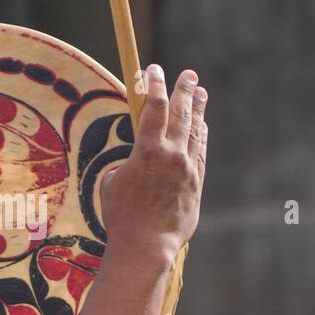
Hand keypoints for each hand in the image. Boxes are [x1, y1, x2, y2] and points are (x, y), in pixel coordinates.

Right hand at [99, 64, 208, 267]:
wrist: (147, 245)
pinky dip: (200, 135)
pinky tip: (202, 126)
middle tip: (188, 74)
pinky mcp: (196, 183)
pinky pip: (200, 151)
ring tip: (200, 91)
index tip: (154, 69)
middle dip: (183, 90)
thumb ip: (128, 164)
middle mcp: (171, 154)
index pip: (153, 106)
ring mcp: (187, 168)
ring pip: (195, 130)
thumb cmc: (121, 217)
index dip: (154, 84)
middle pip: (180, 113)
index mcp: (146, 151)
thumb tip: (138, 161)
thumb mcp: (113, 183)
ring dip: (197, 109)